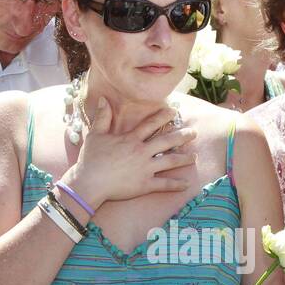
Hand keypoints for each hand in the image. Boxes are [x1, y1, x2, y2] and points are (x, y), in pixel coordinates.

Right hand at [63, 98, 196, 206]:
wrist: (89, 183)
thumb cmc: (90, 159)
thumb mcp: (95, 135)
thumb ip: (102, 117)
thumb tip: (104, 99)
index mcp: (131, 139)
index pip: (151, 124)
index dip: (163, 116)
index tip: (174, 111)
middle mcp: (142, 152)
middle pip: (167, 141)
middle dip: (182, 136)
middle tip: (194, 133)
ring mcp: (145, 169)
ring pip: (170, 161)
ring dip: (184, 159)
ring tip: (195, 157)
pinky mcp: (145, 185)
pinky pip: (164, 184)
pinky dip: (176, 185)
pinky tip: (186, 184)